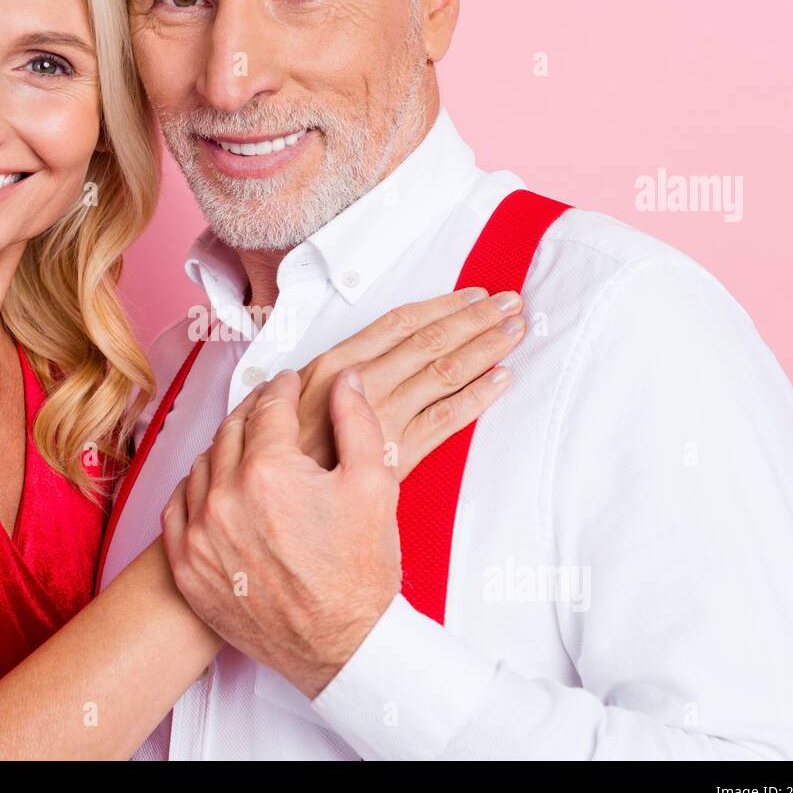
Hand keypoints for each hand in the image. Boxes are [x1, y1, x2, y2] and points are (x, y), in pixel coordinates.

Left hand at [162, 368, 399, 698]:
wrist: (341, 646)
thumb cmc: (357, 578)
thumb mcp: (374, 485)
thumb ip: (357, 422)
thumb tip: (345, 383)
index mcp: (269, 474)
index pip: (268, 408)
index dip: (282, 388)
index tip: (287, 384)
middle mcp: (225, 500)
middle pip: (231, 432)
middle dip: (253, 412)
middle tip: (269, 408)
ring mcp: (200, 536)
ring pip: (201, 466)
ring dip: (224, 448)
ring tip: (246, 447)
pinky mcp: (187, 567)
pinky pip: (176, 508)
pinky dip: (195, 490)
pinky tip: (215, 486)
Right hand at [295, 288, 523, 478]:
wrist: (279, 498)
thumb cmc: (284, 446)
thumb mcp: (292, 394)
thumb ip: (334, 372)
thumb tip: (362, 353)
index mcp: (339, 363)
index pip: (402, 323)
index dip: (442, 305)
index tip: (472, 295)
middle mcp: (365, 383)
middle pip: (431, 341)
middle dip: (475, 318)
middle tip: (508, 302)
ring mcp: (385, 417)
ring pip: (445, 373)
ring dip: (485, 348)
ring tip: (512, 331)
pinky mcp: (399, 452)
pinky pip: (446, 418)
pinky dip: (477, 397)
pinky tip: (500, 380)